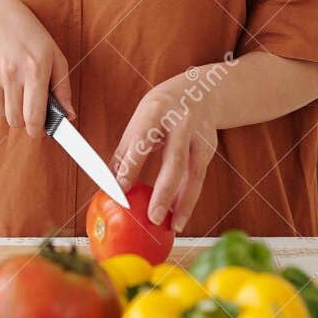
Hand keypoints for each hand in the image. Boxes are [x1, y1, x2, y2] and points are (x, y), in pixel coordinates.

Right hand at [0, 0, 74, 136]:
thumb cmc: (33, 39)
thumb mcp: (55, 57)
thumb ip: (63, 89)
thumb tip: (69, 117)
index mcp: (35, 69)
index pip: (33, 116)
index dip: (36, 130)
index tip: (37, 131)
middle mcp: (11, 72)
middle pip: (15, 119)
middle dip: (23, 120)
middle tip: (27, 108)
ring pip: (0, 112)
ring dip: (8, 107)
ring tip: (14, 87)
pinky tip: (0, 79)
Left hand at [111, 69, 218, 232]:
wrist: (200, 91)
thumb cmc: (161, 110)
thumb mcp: (140, 120)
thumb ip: (126, 151)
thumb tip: (107, 183)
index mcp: (156, 111)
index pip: (143, 142)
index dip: (131, 166)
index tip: (119, 190)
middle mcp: (182, 123)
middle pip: (175, 161)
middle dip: (164, 191)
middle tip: (153, 217)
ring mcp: (200, 136)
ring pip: (194, 174)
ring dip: (184, 203)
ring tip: (174, 226)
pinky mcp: (210, 148)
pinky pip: (199, 178)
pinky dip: (189, 199)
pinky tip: (180, 216)